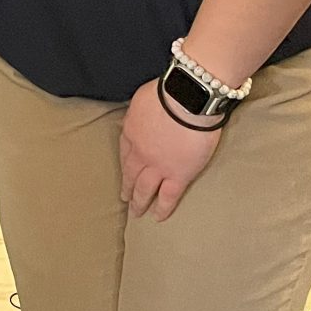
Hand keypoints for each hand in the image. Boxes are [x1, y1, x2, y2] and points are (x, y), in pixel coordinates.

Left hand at [119, 80, 222, 220]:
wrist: (186, 101)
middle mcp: (140, 154)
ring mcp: (158, 167)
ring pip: (144, 189)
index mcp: (131, 133)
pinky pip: (168, 197)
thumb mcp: (141, 100)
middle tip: (124, 200)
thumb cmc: (166, 93)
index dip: (124, 164)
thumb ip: (138, 114)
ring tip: (137, 213)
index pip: (125, 152)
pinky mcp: (178, 176)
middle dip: (127, 188)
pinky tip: (158, 218)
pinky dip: (162, 208)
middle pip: (130, 174)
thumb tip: (139, 119)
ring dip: (139, 202)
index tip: (124, 172)